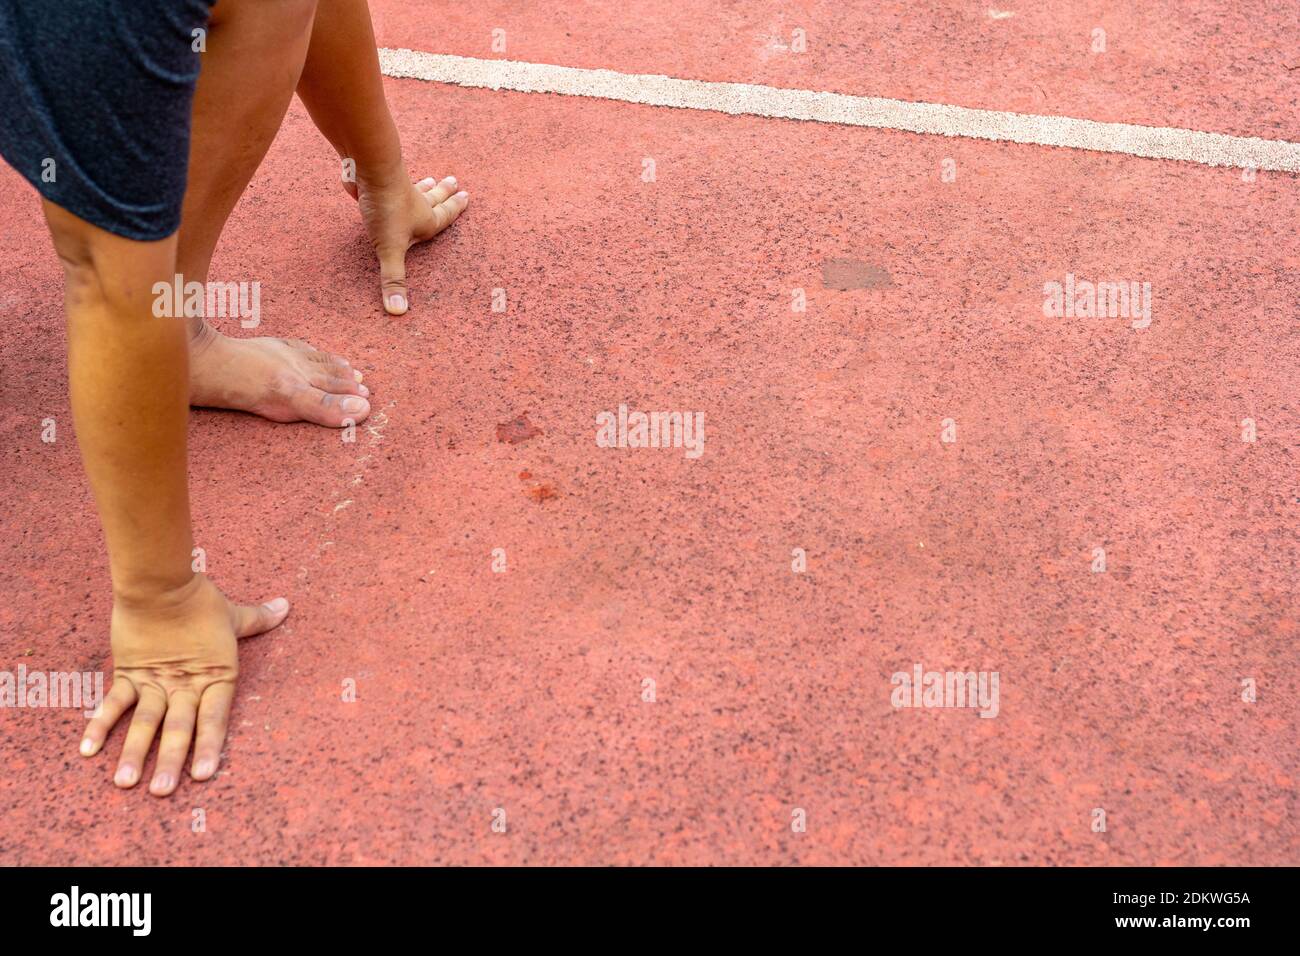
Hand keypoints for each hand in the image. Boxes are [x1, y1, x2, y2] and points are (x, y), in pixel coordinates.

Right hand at [79, 574, 288, 795]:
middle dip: (171, 761)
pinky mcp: (128, 673)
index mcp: (215, 676)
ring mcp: (154, 681)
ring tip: (126, 783)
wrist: (159, 583)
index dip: (209, 745)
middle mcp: (185, 684)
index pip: (214, 717)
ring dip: (134, 753)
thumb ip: (258, 619)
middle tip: (163, 792)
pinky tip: (88, 750)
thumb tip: (285, 606)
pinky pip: (113, 703)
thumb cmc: (199, 599)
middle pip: (178, 727)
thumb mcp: (233, 615)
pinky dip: (99, 725)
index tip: (203, 774)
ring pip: (144, 722)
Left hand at [350, 169, 469, 314]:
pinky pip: (392, 180)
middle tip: (455, 182)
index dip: (455, 209)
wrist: (371, 169)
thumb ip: (394, 278)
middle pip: (435, 197)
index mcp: (426, 220)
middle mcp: (417, 203)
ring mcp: (400, 188)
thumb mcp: (390, 249)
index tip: (467, 196)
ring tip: (432, 180)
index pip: (445, 216)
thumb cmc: (386, 209)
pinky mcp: (381, 179)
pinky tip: (394, 177)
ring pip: (417, 187)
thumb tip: (399, 311)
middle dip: (445, 193)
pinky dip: (398, 179)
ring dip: (426, 186)